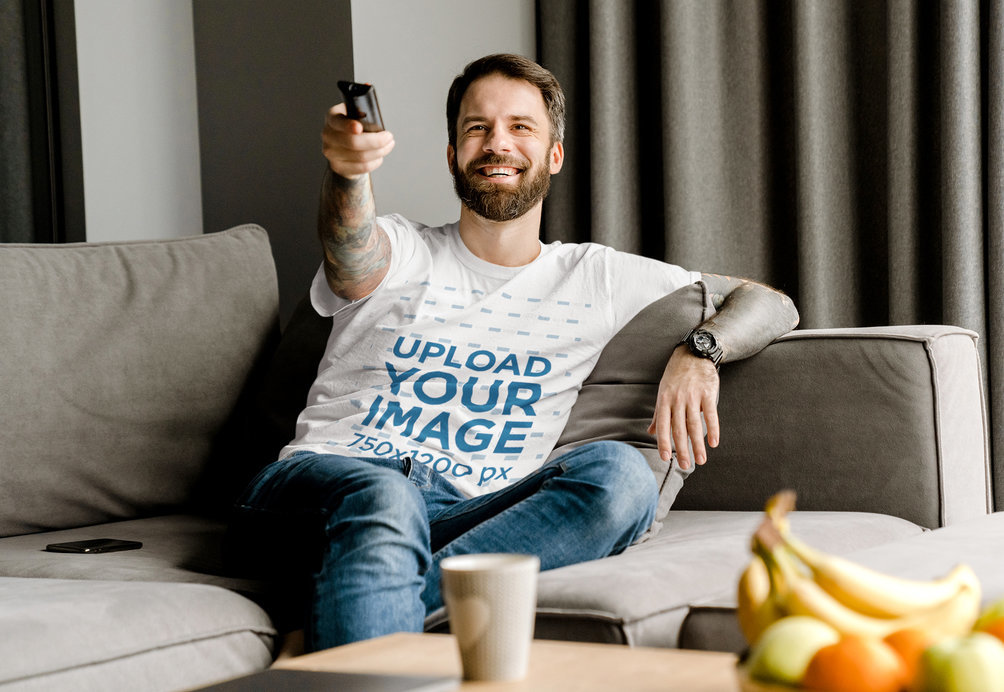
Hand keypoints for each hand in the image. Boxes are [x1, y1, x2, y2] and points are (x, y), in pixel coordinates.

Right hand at [322, 103, 395, 178]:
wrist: (341, 146)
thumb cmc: (351, 127)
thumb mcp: (354, 114)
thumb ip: (360, 113)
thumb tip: (368, 116)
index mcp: (332, 118)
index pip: (339, 122)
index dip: (349, 126)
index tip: (359, 127)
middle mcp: (328, 135)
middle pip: (353, 142)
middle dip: (376, 141)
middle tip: (389, 137)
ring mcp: (331, 153)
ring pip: (361, 156)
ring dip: (380, 151)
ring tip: (388, 145)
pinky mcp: (338, 167)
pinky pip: (362, 167)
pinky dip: (375, 162)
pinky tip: (379, 157)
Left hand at [647, 345, 720, 469]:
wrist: (693, 354)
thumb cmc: (676, 376)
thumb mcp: (663, 392)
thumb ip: (659, 415)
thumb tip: (650, 432)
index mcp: (664, 400)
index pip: (663, 426)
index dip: (664, 443)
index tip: (666, 458)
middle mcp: (677, 400)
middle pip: (680, 429)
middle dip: (683, 449)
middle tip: (686, 466)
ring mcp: (693, 396)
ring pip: (695, 425)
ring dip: (698, 445)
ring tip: (700, 460)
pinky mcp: (708, 393)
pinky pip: (711, 414)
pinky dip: (713, 429)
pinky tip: (713, 443)